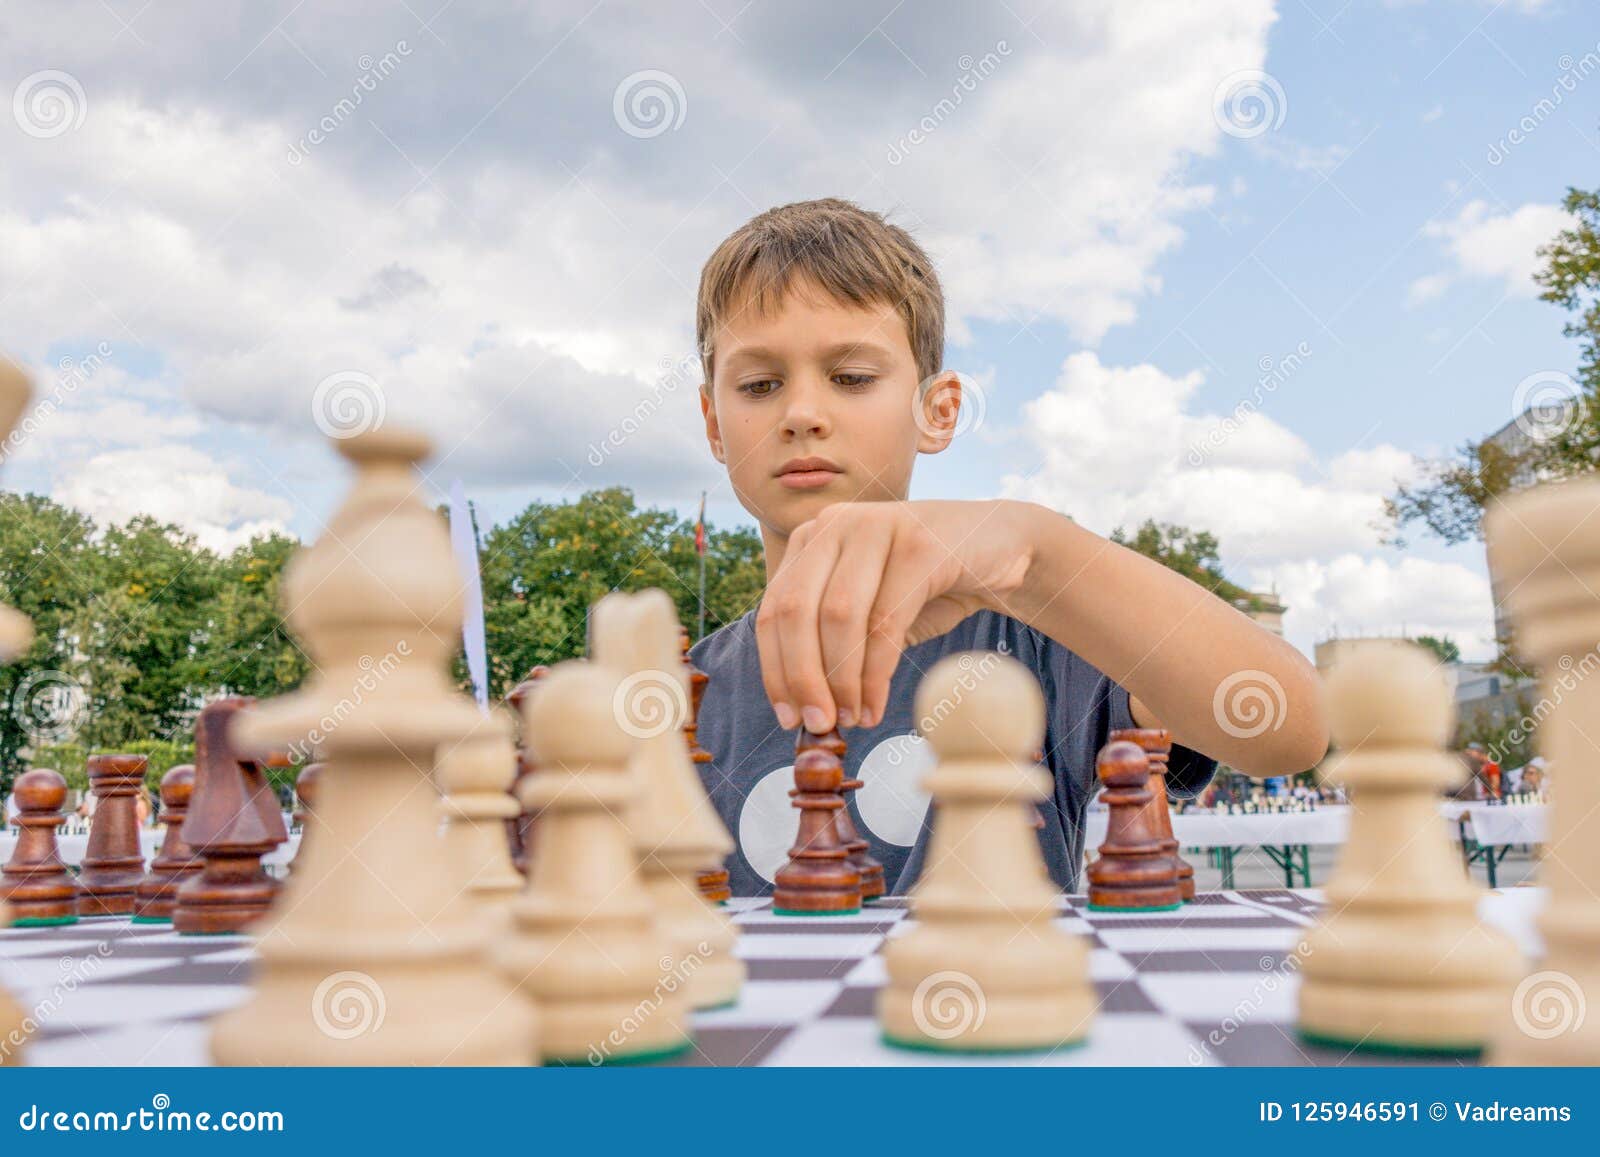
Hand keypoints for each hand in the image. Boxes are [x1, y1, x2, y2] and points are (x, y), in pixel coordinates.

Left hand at [756, 498, 1036, 732]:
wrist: (1002, 549)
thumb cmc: (928, 586)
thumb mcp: (868, 610)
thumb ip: (831, 643)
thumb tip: (802, 710)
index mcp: (812, 539)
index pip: (773, 610)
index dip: (774, 669)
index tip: (788, 718)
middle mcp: (835, 524)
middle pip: (796, 612)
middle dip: (802, 679)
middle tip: (818, 726)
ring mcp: (876, 526)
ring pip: (839, 618)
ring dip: (841, 681)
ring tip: (850, 719)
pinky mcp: (919, 544)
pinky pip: (885, 621)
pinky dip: (875, 674)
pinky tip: (875, 706)